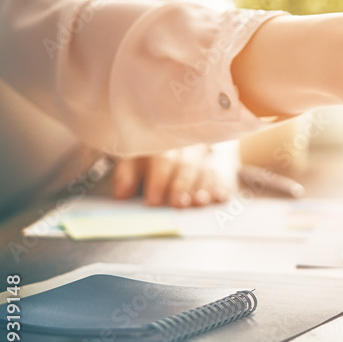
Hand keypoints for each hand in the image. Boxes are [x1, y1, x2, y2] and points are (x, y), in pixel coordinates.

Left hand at [111, 145, 232, 206]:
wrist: (171, 138)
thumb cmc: (147, 155)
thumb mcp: (131, 158)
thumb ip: (125, 174)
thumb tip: (121, 193)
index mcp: (161, 143)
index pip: (161, 159)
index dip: (158, 180)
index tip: (154, 200)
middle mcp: (184, 148)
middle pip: (186, 166)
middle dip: (182, 186)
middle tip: (179, 203)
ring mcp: (202, 158)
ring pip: (205, 172)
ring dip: (203, 189)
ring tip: (200, 202)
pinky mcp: (214, 169)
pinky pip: (220, 178)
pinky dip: (221, 189)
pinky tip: (221, 198)